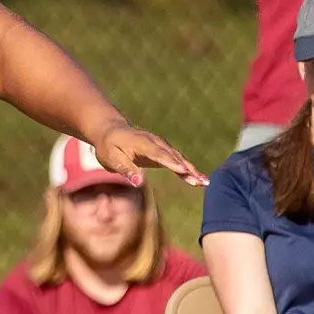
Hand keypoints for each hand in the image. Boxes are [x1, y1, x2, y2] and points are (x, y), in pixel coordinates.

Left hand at [93, 124, 208, 187]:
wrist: (111, 131)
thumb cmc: (109, 146)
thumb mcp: (112, 159)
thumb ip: (126, 169)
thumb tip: (138, 182)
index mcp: (142, 143)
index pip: (159, 154)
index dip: (172, 162)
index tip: (184, 171)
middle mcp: (155, 142)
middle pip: (174, 156)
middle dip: (188, 168)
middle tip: (200, 180)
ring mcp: (161, 146)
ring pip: (179, 158)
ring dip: (192, 170)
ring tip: (204, 182)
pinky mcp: (163, 151)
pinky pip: (177, 160)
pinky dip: (187, 169)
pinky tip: (197, 180)